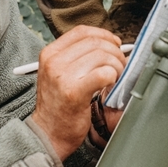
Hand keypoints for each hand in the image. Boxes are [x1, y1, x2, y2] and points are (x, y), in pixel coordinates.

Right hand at [30, 26, 125, 159]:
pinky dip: (113, 77)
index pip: (82, 32)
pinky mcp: (75, 92)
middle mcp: (54, 62)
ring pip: (103, 57)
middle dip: (115, 52)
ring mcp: (63, 76)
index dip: (104, 35)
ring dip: (117, 66)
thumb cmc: (58, 106)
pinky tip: (111, 86)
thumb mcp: (57, 74)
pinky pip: (104, 74)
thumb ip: (76, 57)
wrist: (47, 134)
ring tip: (116, 78)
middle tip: (120, 66)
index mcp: (50, 53)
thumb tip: (108, 44)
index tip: (114, 44)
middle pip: (95, 43)